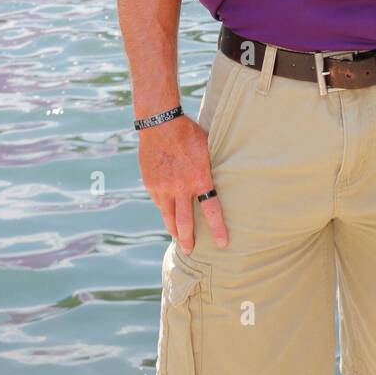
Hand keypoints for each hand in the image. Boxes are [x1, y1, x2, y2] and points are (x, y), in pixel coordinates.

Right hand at [139, 114, 228, 252]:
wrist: (160, 123)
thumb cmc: (189, 132)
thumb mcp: (207, 148)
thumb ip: (211, 167)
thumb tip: (224, 177)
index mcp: (199, 178)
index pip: (211, 210)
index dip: (218, 229)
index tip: (223, 244)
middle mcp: (181, 187)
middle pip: (185, 222)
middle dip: (188, 239)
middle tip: (191, 251)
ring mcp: (163, 187)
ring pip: (169, 216)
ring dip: (174, 229)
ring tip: (178, 237)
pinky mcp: (151, 184)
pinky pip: (159, 202)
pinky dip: (164, 209)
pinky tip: (168, 212)